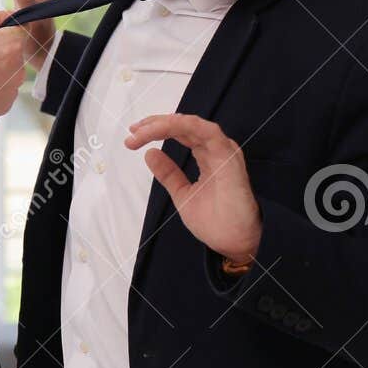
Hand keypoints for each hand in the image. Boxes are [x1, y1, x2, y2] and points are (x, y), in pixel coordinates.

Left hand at [125, 114, 261, 261]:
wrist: (234, 243)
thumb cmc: (216, 222)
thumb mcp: (183, 194)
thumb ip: (169, 174)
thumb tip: (150, 154)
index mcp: (207, 156)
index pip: (181, 133)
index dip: (157, 129)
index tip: (133, 136)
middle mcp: (215, 149)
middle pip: (184, 125)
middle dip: (155, 124)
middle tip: (133, 131)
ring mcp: (223, 151)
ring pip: (191, 124)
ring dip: (164, 124)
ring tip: (141, 132)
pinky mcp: (227, 156)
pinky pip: (206, 131)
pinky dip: (183, 126)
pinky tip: (163, 128)